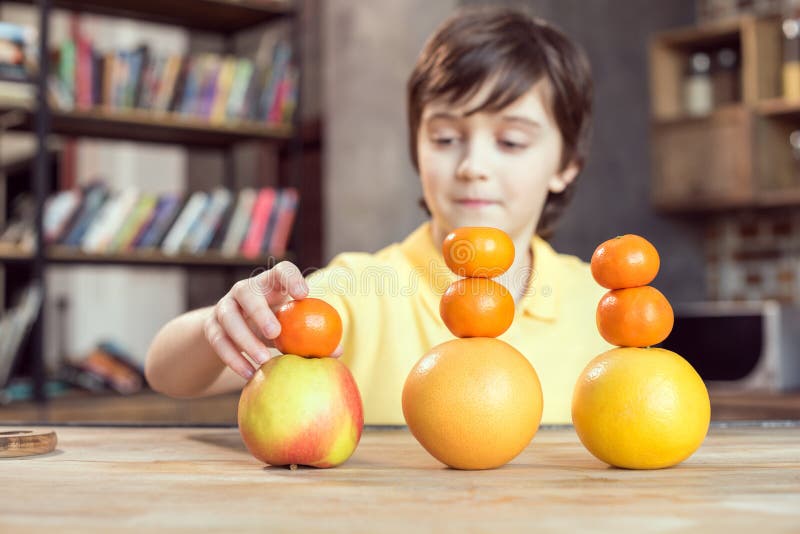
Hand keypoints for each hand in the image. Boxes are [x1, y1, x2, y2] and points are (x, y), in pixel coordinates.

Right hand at [203, 261, 340, 378]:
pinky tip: (248, 373)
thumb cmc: (276, 324)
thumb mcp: (292, 325)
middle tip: (275, 333)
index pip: (281, 271)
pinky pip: (218, 341)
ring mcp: (224, 306)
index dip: (291, 279)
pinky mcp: (211, 326)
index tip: (304, 295)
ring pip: (228, 318)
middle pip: (248, 293)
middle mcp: (244, 290)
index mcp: (269, 284)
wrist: (233, 330)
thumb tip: (339, 351)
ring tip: (263, 360)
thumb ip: (313, 335)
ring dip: (245, 340)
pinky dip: (233, 358)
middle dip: (260, 312)